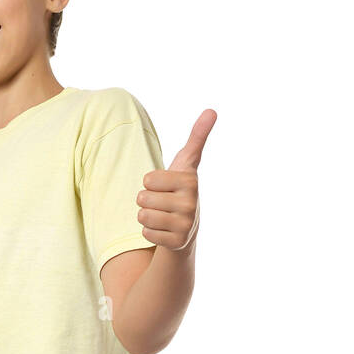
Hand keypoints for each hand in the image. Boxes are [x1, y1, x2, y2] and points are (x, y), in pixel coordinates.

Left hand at [136, 109, 216, 253]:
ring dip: (146, 216)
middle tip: (162, 203)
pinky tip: (163, 230)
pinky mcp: (176, 242)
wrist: (187, 227)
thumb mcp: (187, 163)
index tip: (166, 186)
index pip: (147, 179)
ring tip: (162, 215)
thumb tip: (212, 110)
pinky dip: (150, 232)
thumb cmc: (181, 189)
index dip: (151, 182)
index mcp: (190, 182)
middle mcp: (190, 204)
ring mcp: (185, 225)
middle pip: (142, 198)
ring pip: (142, 216)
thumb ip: (197, 137)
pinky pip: (146, 233)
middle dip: (146, 200)